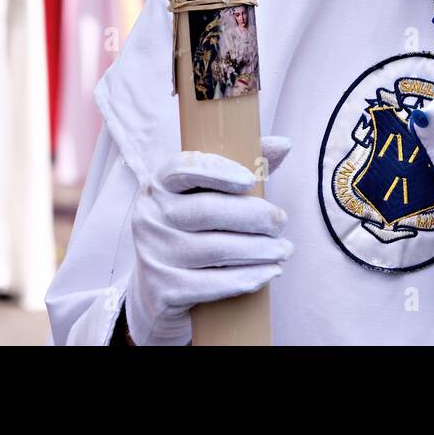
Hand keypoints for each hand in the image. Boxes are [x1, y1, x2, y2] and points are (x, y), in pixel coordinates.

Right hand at [126, 138, 291, 345]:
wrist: (156, 290)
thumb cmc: (192, 231)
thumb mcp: (207, 196)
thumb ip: (242, 168)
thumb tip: (284, 144)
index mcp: (158, 185)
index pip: (184, 169)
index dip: (218, 171)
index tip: (251, 180)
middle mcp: (149, 217)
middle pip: (208, 211)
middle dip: (254, 216)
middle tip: (281, 221)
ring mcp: (153, 255)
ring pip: (216, 249)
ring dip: (260, 250)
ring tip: (284, 249)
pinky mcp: (163, 290)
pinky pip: (214, 283)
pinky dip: (248, 278)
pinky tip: (270, 272)